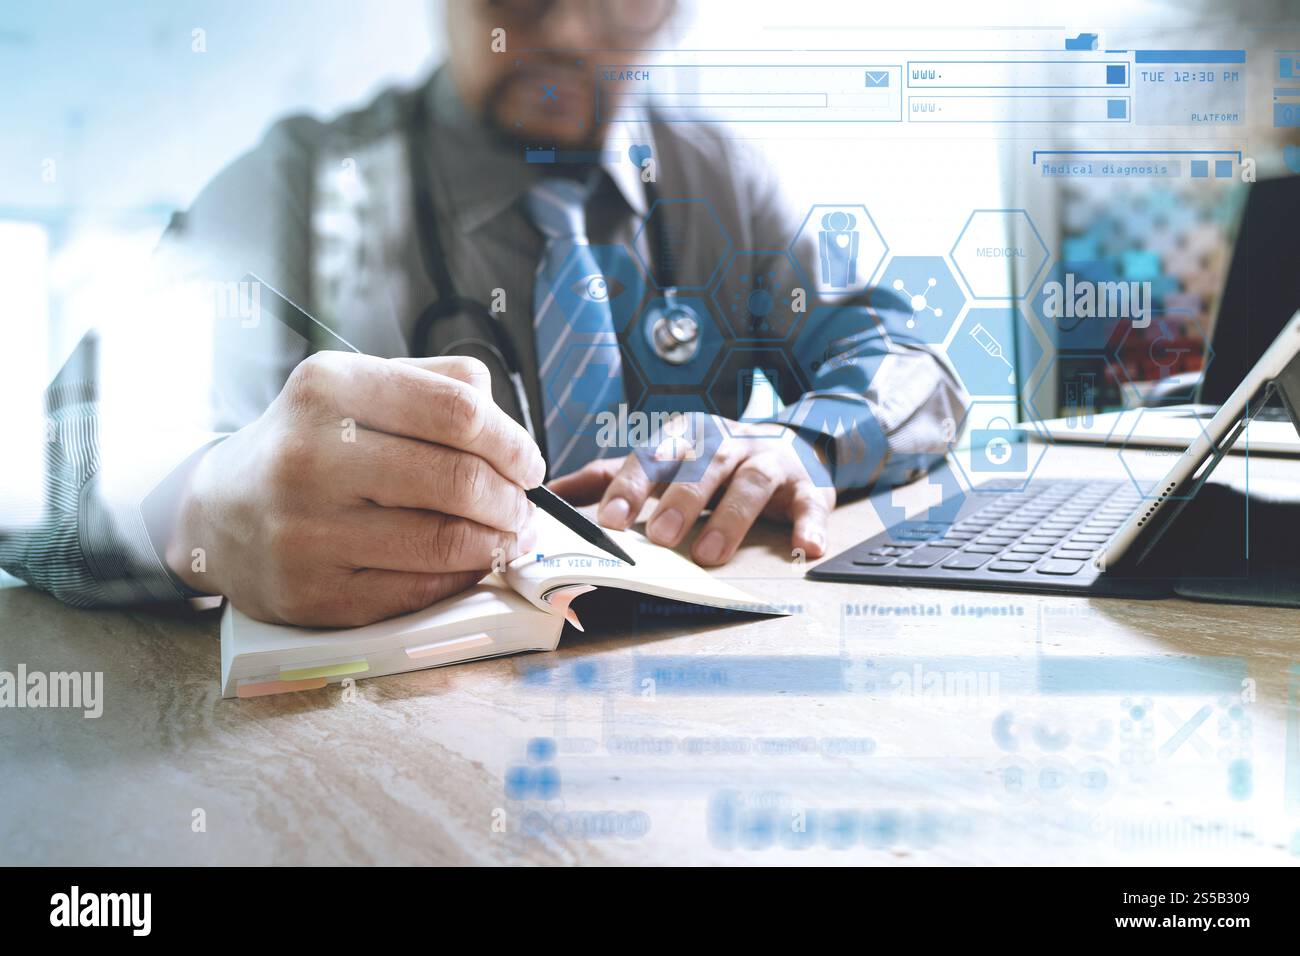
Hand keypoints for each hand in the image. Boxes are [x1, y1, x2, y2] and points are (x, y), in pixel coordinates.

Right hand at [164, 353, 545, 625]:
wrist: (218, 512)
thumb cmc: (312, 444)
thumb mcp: (355, 387)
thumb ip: (434, 385)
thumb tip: (506, 419)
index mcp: (328, 388)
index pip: (457, 412)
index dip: (512, 442)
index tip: (529, 464)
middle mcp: (308, 457)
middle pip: (458, 479)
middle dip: (511, 499)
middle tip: (523, 507)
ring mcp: (305, 531)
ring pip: (444, 541)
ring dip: (498, 542)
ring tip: (509, 536)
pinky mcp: (311, 594)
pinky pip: (418, 590)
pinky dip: (462, 577)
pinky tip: (470, 564)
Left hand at [548, 415, 834, 566]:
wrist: (790, 446)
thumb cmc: (711, 463)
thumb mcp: (663, 461)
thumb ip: (611, 477)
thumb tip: (553, 495)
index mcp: (686, 437)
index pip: (654, 456)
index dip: (633, 487)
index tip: (611, 520)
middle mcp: (727, 443)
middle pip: (703, 464)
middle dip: (682, 499)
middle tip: (663, 537)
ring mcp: (768, 462)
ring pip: (751, 482)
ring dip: (731, 516)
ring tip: (711, 554)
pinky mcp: (806, 487)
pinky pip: (808, 504)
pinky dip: (808, 525)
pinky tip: (804, 549)